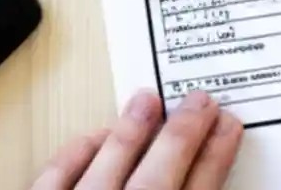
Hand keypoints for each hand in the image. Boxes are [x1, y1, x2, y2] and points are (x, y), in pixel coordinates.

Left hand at [30, 89, 243, 189]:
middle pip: (160, 174)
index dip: (215, 157)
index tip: (228, 128)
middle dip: (182, 134)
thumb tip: (200, 180)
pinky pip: (52, 182)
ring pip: (106, 169)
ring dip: (129, 132)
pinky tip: (90, 138)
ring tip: (147, 99)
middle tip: (200, 101)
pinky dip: (73, 158)